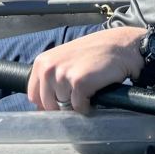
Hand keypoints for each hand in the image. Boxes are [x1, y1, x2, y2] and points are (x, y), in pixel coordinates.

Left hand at [25, 25, 144, 112]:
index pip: (34, 95)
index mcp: (42, 62)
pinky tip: (95, 91)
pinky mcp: (79, 83)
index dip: (48, 103)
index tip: (60, 101)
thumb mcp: (64, 60)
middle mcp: (49, 68)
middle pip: (48, 105)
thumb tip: (43, 105)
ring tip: (88, 87)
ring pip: (64, 107)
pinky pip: (79, 107)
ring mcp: (63, 75)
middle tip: (78, 93)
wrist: (121, 45)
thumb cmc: (94, 53)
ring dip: (77, 103)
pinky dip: (88, 105)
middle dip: (63, 105)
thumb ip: (50, 78)